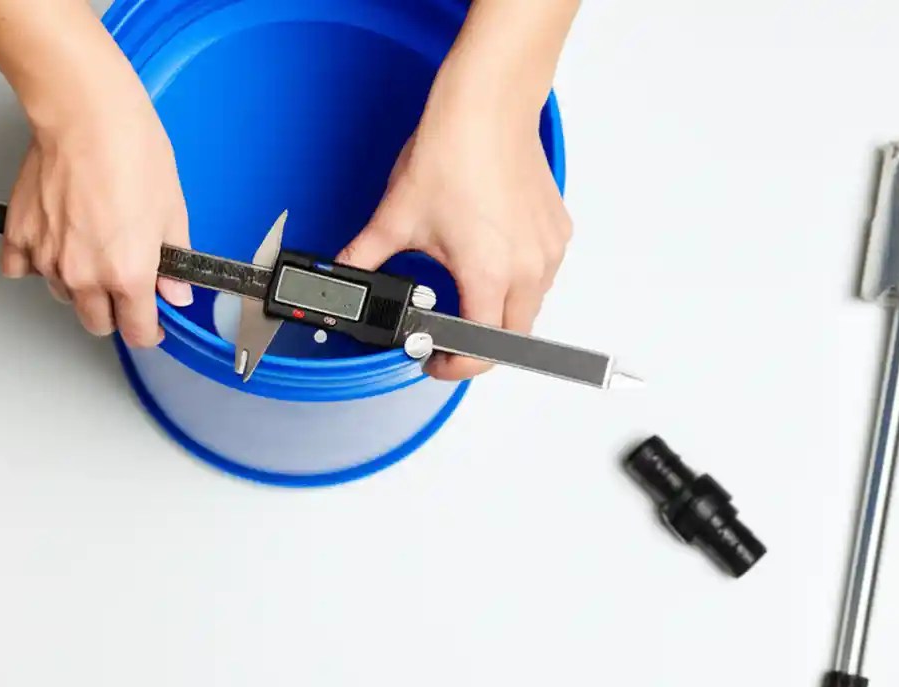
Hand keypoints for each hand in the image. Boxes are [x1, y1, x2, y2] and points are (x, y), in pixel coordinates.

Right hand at [1, 94, 193, 347]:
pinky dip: (37, 264)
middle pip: (96, 322)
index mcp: (127, 274)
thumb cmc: (131, 153)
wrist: (86, 118)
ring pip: (63, 295)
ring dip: (79, 286)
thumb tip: (177, 291)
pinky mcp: (19, 235)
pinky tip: (55, 244)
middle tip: (126, 289)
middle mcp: (84, 274)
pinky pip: (22, 268)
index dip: (148, 330)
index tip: (151, 324)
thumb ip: (174, 262)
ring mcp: (47, 257)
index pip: (136, 331)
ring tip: (93, 251)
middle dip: (114, 313)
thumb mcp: (173, 212)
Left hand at [336, 91, 571, 380]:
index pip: (482, 350)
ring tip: (466, 290)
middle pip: (511, 337)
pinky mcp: (557, 230)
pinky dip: (519, 278)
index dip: (456, 366)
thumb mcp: (396, 218)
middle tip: (446, 334)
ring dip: (500, 310)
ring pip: (530, 305)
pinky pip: (542, 273)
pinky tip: (491, 256)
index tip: (436, 360)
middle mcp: (528, 268)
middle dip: (478, 344)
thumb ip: (363, 258)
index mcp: (488, 275)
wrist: (487, 107)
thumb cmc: (451, 153)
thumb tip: (342, 276)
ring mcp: (547, 250)